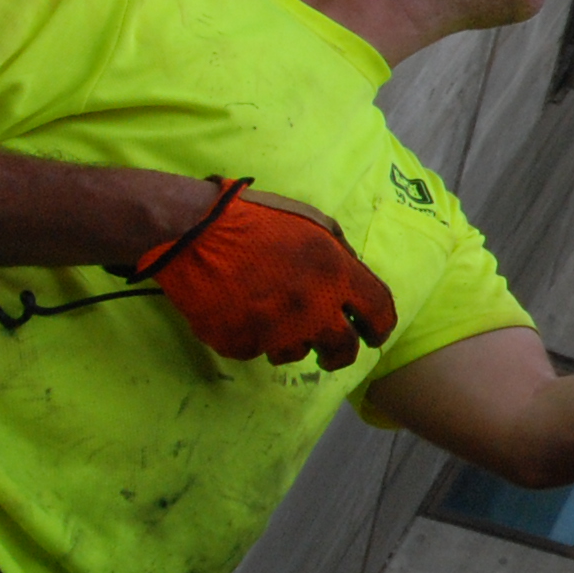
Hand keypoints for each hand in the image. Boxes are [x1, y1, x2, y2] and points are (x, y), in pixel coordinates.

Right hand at [117, 181, 397, 369]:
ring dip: (292, 340)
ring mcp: (275, 332)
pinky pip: (255, 349)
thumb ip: (340, 254)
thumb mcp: (313, 222)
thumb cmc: (256, 218)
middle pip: (343, 349)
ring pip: (296, 353)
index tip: (374, 335)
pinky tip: (240, 310)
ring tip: (272, 316)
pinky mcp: (240, 345)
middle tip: (332, 352)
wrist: (193, 230)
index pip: (378, 313)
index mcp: (337, 275)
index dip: (380, 328)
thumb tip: (354, 277)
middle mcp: (313, 310)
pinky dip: (253, 335)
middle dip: (341, 354)